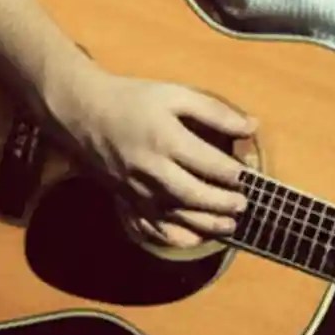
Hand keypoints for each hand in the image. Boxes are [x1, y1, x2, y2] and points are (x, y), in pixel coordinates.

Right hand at [42, 64, 258, 247]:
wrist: (82, 113)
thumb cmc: (132, 100)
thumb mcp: (175, 95)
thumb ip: (215, 111)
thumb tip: (252, 127)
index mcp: (165, 139)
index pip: (208, 163)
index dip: (234, 174)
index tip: (250, 176)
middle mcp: (150, 169)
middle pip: (193, 195)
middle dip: (222, 203)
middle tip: (244, 204)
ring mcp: (136, 189)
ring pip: (175, 216)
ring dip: (206, 224)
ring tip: (230, 225)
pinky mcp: (126, 200)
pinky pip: (151, 227)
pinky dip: (175, 238)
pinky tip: (195, 238)